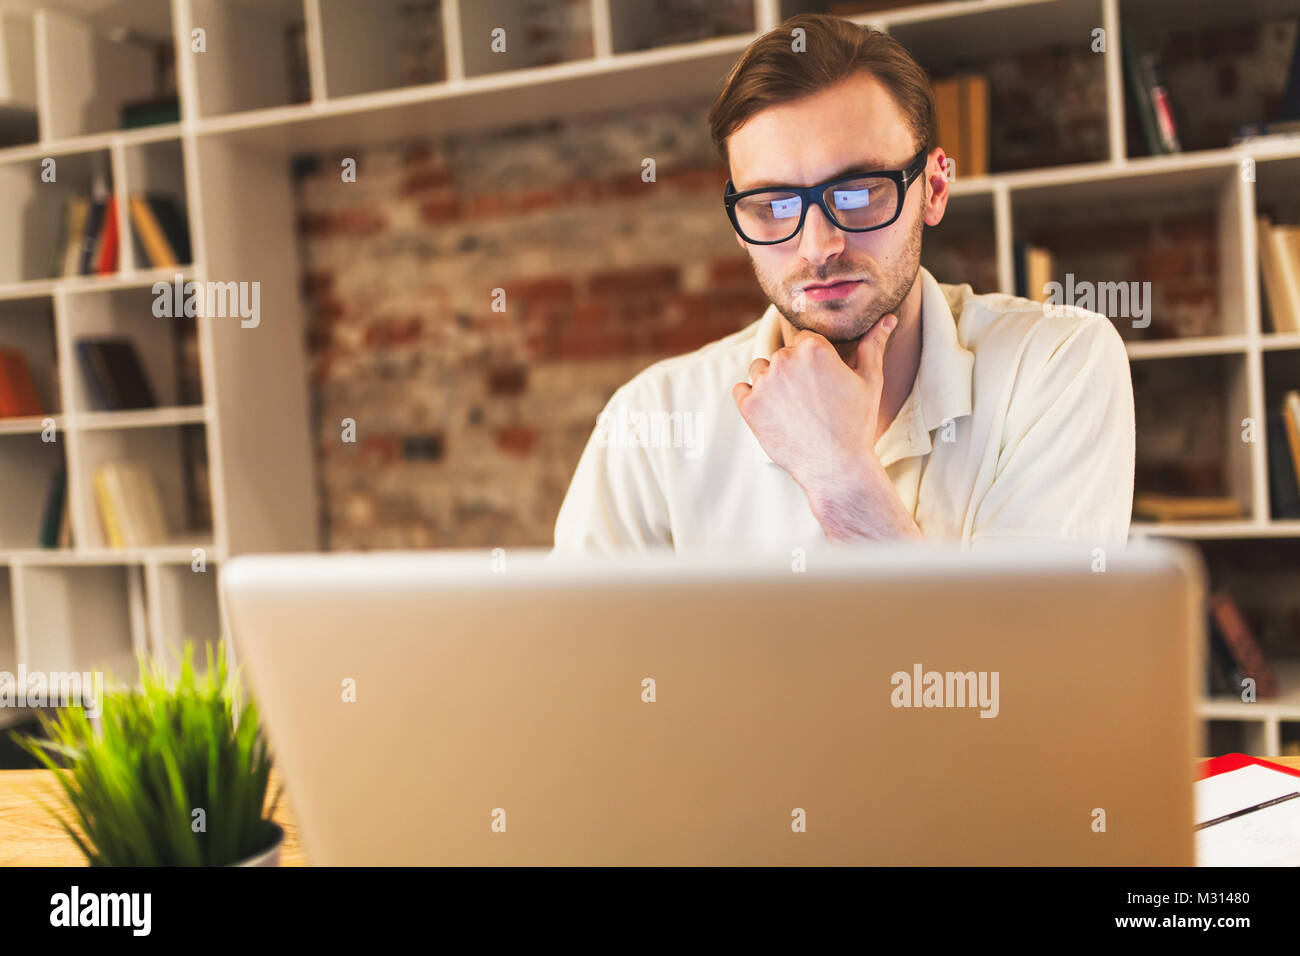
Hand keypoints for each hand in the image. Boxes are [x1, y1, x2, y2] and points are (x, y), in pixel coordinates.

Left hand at [732, 314, 896, 501]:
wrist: (836, 467)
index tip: (823, 383)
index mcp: (814, 347)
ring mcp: (764, 382)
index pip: (806, 340)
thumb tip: (887, 319)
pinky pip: (741, 390)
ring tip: (794, 408)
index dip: (815, 361)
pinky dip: (752, 399)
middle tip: (812, 401)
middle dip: (794, 372)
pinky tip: (773, 414)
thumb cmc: (857, 424)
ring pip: (760, 369)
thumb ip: (873, 345)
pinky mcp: (749, 405)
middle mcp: (785, 359)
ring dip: (771, 383)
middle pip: (784, 355)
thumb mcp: (870, 381)